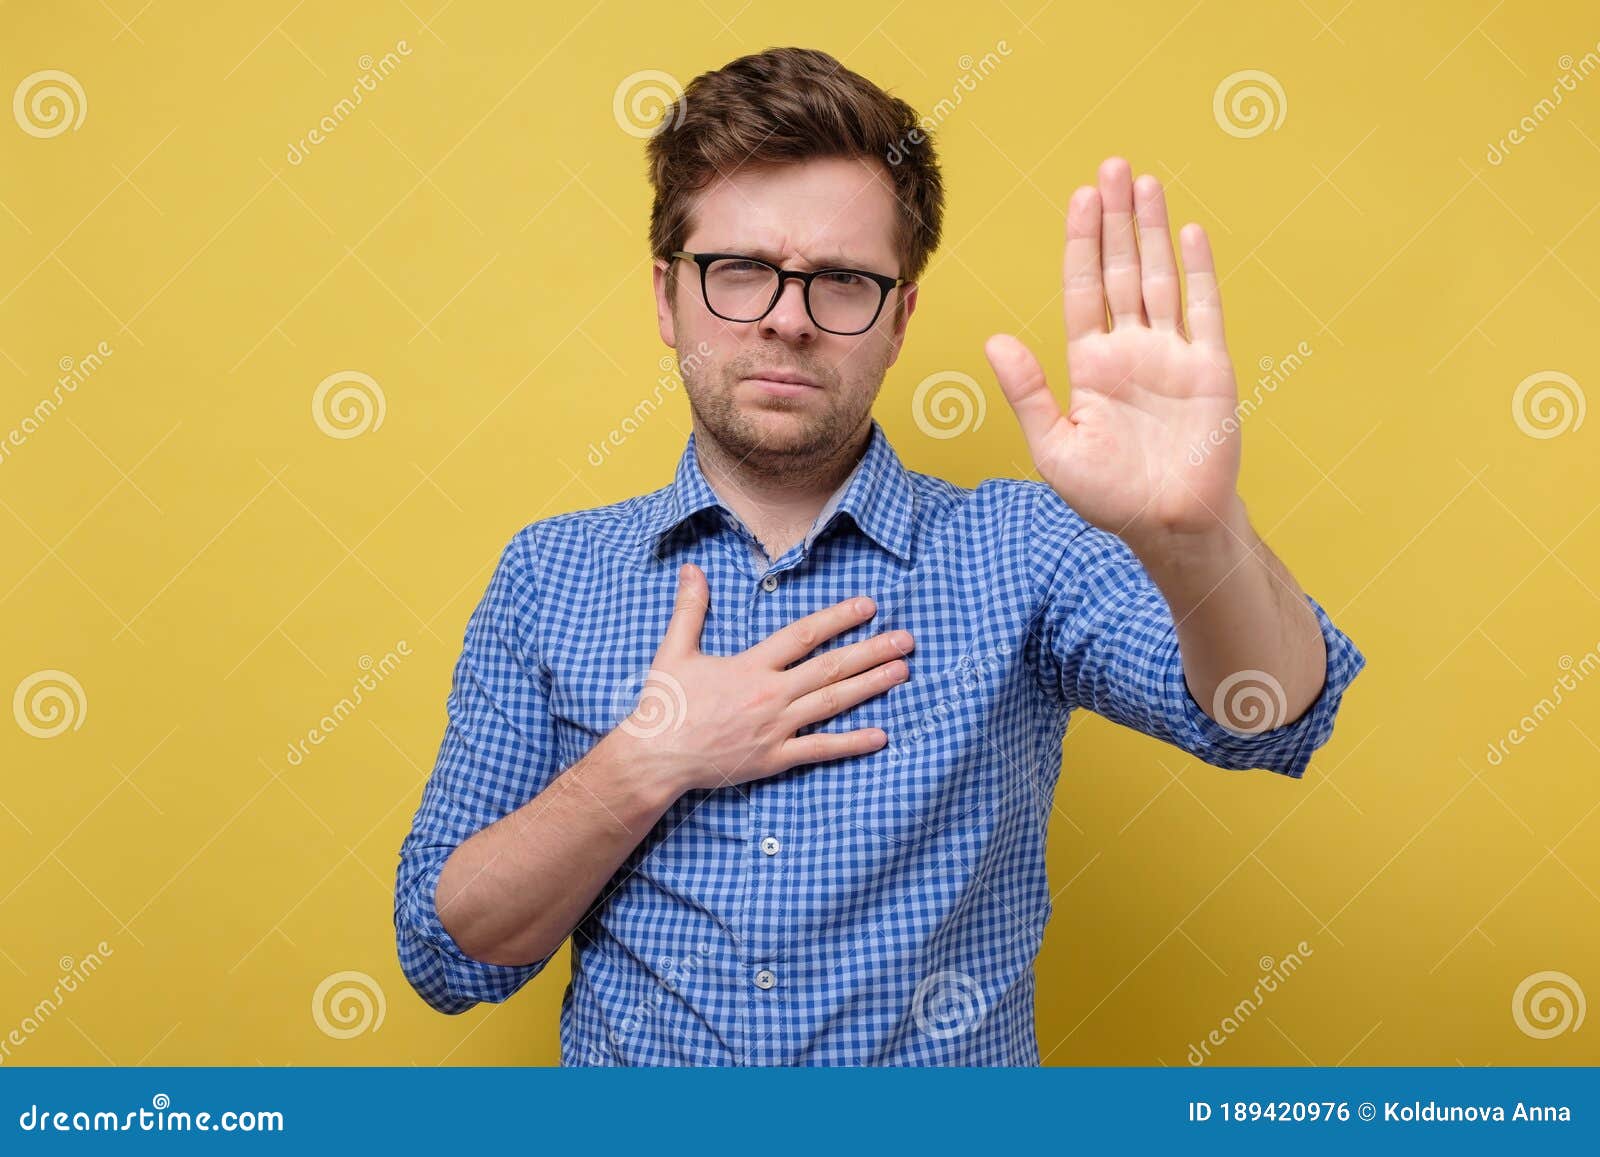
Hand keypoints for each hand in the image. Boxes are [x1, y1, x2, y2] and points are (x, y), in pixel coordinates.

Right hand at [620, 563, 914, 792]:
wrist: (656, 757)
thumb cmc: (665, 704)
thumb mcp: (674, 651)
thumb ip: (691, 609)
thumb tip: (693, 569)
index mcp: (750, 666)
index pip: (803, 635)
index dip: (838, 618)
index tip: (868, 606)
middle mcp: (770, 694)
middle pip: (830, 668)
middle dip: (871, 650)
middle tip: (906, 639)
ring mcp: (776, 728)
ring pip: (833, 703)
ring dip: (871, 686)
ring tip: (902, 671)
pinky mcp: (775, 759)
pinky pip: (820, 750)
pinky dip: (852, 743)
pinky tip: (881, 735)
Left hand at [985, 157, 1242, 555]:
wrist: (1169, 525)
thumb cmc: (1108, 496)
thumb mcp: (1054, 447)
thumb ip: (1027, 392)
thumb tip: (995, 340)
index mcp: (1091, 365)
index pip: (1083, 290)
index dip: (1081, 244)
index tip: (1078, 198)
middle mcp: (1131, 350)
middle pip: (1121, 270)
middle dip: (1114, 219)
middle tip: (1110, 166)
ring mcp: (1173, 355)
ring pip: (1160, 278)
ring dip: (1152, 230)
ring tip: (1144, 182)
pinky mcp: (1210, 368)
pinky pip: (1205, 310)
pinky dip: (1198, 271)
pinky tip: (1188, 233)